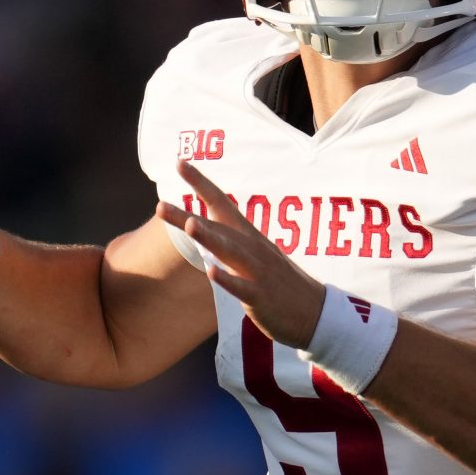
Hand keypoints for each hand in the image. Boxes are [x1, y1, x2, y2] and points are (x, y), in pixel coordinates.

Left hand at [158, 160, 325, 347]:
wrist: (315, 312)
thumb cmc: (278, 282)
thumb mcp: (254, 253)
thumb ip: (227, 238)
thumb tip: (198, 222)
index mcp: (247, 235)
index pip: (221, 202)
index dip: (200, 183)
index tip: (179, 162)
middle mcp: (252, 247)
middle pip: (217, 226)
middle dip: (188, 216)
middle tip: (160, 205)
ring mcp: (257, 271)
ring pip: (231, 251)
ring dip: (210, 237)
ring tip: (190, 225)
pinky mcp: (261, 296)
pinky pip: (242, 287)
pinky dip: (227, 279)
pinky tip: (211, 271)